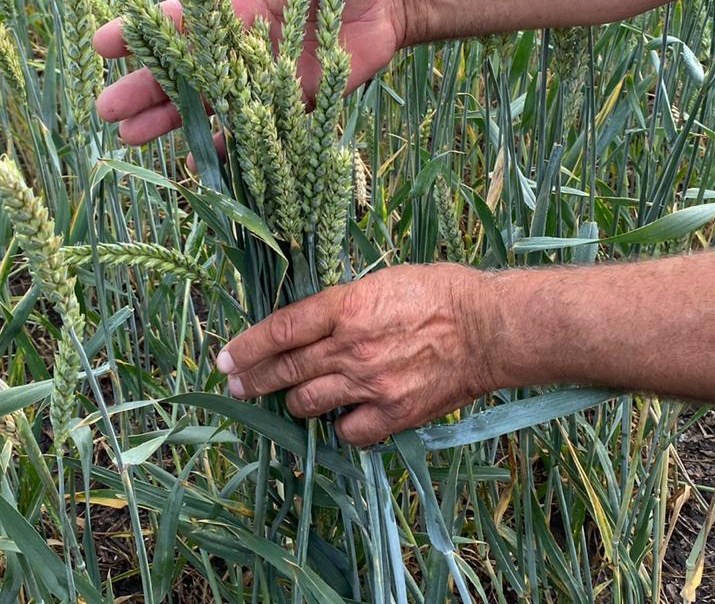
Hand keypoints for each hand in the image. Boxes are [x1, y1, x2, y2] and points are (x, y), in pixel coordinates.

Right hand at [92, 0, 415, 143]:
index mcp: (233, 5)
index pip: (178, 20)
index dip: (141, 32)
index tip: (104, 45)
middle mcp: (239, 47)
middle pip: (182, 70)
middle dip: (144, 88)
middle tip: (106, 110)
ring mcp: (263, 80)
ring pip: (208, 103)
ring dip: (172, 120)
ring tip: (131, 138)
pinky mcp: (294, 105)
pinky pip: (258, 132)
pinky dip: (231, 147)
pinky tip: (199, 163)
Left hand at [215, 264, 497, 446]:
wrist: (489, 328)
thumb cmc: (440, 293)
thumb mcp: (382, 281)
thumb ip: (343, 305)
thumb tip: (313, 324)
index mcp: (346, 306)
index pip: (281, 329)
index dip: (247, 346)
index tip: (226, 357)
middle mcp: (350, 347)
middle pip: (286, 370)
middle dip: (253, 379)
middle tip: (235, 385)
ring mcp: (370, 384)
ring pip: (307, 403)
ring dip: (292, 401)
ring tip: (288, 399)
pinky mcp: (392, 414)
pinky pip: (347, 432)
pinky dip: (339, 426)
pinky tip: (342, 417)